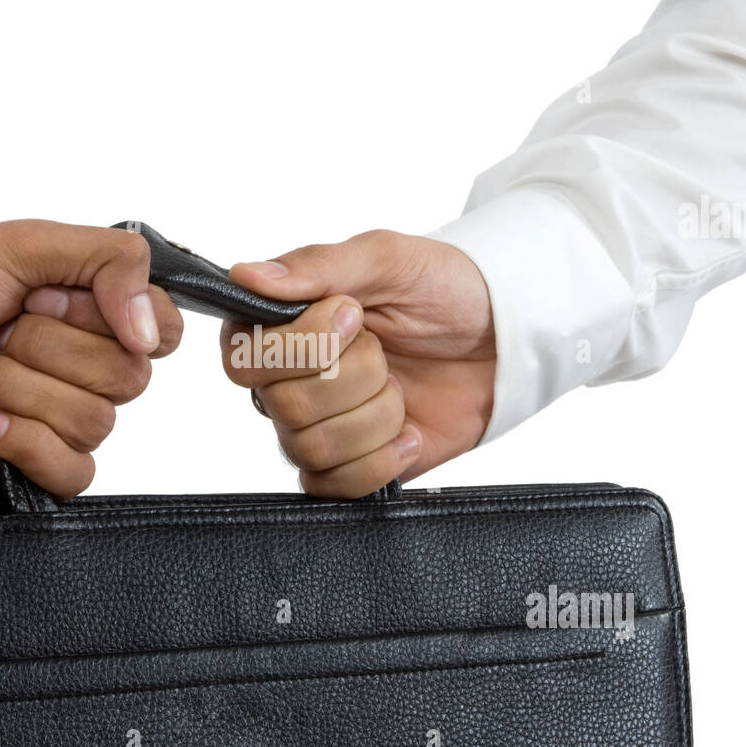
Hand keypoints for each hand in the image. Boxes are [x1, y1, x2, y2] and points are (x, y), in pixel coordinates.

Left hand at [0, 220, 181, 499]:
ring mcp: (52, 419)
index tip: (46, 300)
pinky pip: (74, 473)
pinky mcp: (26, 467)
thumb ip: (113, 261)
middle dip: (50, 351)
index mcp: (84, 313)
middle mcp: (76, 367)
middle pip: (128, 378)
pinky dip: (23, 443)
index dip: (115, 319)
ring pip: (97, 424)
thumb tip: (153, 330)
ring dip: (21, 393)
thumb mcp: (24, 243)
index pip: (159, 330)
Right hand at [221, 229, 493, 496]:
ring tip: (399, 391)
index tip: (353, 315)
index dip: (303, 345)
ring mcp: (317, 426)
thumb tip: (247, 275)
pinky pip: (332, 487)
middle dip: (356, 376)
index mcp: (282, 325)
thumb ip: (318, 266)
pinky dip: (380, 461)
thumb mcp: (388, 259)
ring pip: (311, 448)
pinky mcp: (349, 465)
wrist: (502, 343)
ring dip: (374, 417)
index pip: (244, 357)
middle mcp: (288, 380)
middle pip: (282, 405)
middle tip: (385, 352)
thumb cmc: (444, 291)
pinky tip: (408, 433)